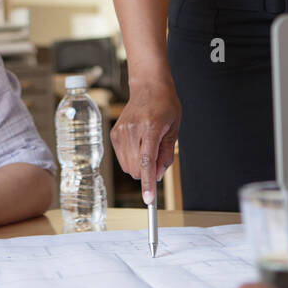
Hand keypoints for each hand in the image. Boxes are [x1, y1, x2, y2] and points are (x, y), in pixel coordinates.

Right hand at [110, 77, 179, 204]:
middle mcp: (132, 130)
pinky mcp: (114, 134)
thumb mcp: (174, 129)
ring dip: (140, 167)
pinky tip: (139, 145)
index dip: (148, 183)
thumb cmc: (165, 105)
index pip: (147, 162)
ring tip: (149, 147)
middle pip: (137, 168)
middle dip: (149, 172)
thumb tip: (157, 176)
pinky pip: (122, 159)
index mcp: (150, 127)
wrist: (148, 87)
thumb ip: (166, 154)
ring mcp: (120, 132)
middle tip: (158, 156)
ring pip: (128, 167)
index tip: (149, 200)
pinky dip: (132, 159)